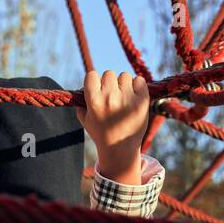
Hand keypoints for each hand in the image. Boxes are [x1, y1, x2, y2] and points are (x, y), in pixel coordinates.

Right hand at [77, 69, 149, 184]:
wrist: (120, 149)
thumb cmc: (101, 134)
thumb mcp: (86, 121)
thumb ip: (81, 104)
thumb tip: (82, 89)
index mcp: (94, 101)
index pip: (92, 75)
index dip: (95, 80)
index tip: (98, 88)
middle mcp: (110, 98)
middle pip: (109, 74)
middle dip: (110, 83)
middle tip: (112, 95)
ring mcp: (127, 98)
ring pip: (124, 76)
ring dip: (124, 84)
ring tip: (124, 97)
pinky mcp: (142, 100)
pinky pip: (139, 80)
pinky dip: (138, 85)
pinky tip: (134, 96)